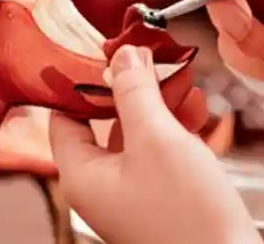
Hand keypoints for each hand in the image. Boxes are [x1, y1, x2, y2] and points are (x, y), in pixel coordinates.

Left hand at [49, 46, 258, 243]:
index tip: (108, 47)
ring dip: (161, 103)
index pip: (63, 114)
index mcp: (81, 174)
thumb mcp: (157, 138)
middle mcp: (101, 187)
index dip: (83, 78)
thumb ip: (134, 91)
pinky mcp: (163, 201)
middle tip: (156, 56)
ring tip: (185, 76)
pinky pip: (161, 154)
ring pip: (138, 134)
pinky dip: (177, 128)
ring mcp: (132, 196)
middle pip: (104, 120)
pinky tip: (200, 109)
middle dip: (133, 86)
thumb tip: (121, 54)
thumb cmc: (187, 214)